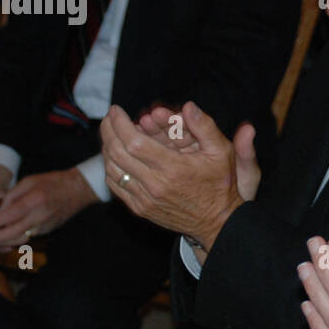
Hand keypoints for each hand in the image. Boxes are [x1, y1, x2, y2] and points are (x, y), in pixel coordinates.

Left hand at [0, 167, 97, 261]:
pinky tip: (7, 235)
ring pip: (20, 239)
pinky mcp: (47, 230)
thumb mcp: (29, 181)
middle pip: (14, 232)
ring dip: (4, 241)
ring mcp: (45, 225)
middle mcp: (40, 216)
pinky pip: (28, 236)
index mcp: (34, 200)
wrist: (78, 191)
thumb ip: (12, 195)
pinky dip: (16, 237)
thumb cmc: (53, 182)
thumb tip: (0, 210)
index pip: (11, 215)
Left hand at [101, 100, 245, 251]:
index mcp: (174, 168)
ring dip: (106, 148)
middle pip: (117, 153)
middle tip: (109, 118)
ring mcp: (145, 199)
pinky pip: (116, 185)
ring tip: (110, 133)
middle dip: (108, 131)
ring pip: (112, 169)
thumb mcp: (222, 152)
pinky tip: (115, 156)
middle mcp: (155, 185)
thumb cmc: (220, 184)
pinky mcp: (140, 208)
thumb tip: (189, 106)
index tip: (117, 110)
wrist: (217, 222)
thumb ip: (205, 126)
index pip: (134, 142)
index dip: (120, 123)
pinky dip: (110, 167)